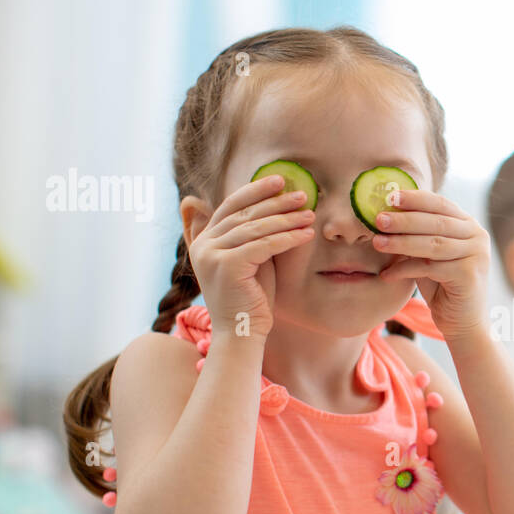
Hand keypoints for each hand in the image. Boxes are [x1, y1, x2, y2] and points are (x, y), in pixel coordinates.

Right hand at [187, 175, 316, 339]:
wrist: (241, 333)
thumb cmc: (251, 299)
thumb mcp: (252, 259)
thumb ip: (254, 235)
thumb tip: (274, 206)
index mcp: (204, 240)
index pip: (230, 206)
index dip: (255, 191)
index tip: (279, 180)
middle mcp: (203, 245)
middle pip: (244, 214)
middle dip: (275, 202)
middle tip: (302, 194)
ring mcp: (212, 255)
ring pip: (256, 228)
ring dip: (286, 219)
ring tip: (309, 213)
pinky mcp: (228, 266)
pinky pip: (264, 245)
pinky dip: (288, 238)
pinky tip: (307, 234)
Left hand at [372, 189, 489, 341]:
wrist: (462, 323)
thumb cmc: (442, 286)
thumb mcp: (428, 255)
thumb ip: (417, 236)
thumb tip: (385, 215)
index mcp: (469, 225)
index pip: (440, 204)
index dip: (415, 199)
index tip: (389, 197)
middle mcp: (477, 236)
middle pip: (436, 222)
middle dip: (404, 220)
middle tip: (378, 220)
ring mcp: (476, 255)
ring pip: (432, 244)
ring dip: (401, 242)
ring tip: (377, 243)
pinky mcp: (469, 275)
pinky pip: (430, 267)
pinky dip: (405, 269)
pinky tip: (386, 274)